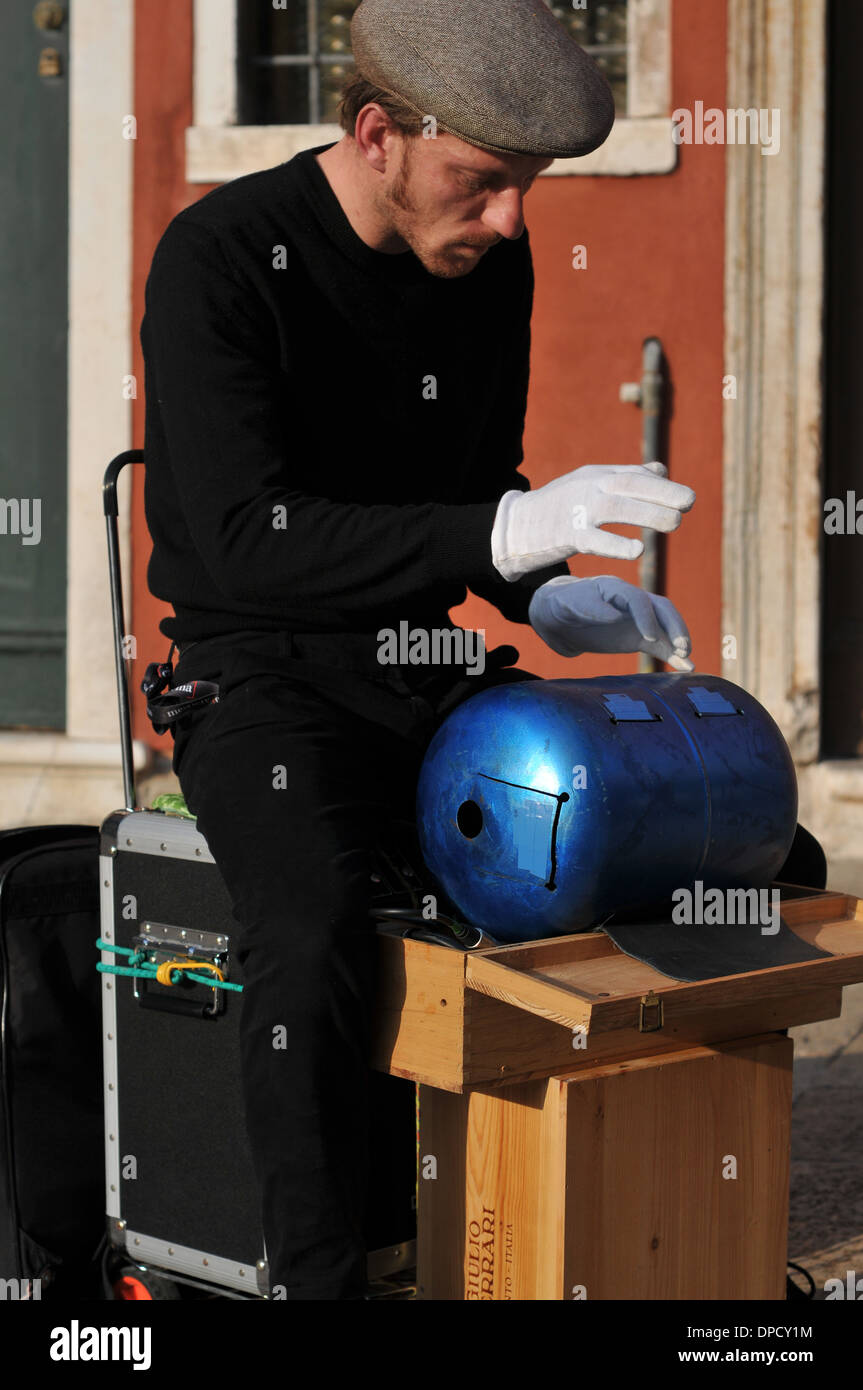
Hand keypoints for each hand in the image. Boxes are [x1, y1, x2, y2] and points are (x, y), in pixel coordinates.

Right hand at [491, 461, 694, 581]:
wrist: (514, 526)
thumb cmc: (558, 507)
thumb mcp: (589, 484)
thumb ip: (625, 477)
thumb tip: (661, 469)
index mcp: (595, 475)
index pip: (634, 474)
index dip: (662, 485)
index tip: (687, 498)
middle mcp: (588, 488)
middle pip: (629, 485)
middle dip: (662, 493)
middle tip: (689, 503)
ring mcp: (576, 510)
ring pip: (616, 508)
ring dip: (649, 514)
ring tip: (674, 523)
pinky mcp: (565, 536)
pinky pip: (593, 539)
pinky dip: (616, 544)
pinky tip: (638, 551)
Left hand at [528, 574, 693, 669]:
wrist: (558, 617)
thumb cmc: (561, 606)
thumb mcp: (567, 605)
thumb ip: (588, 608)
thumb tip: (614, 615)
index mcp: (615, 589)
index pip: (638, 599)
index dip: (646, 616)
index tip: (648, 636)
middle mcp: (632, 602)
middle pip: (661, 609)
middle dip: (674, 626)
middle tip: (681, 646)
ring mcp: (638, 620)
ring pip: (666, 627)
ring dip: (678, 640)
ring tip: (687, 658)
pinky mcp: (638, 637)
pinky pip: (660, 645)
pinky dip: (674, 655)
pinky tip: (687, 667)